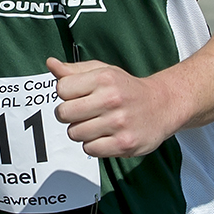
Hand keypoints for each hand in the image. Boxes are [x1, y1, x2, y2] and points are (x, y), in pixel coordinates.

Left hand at [48, 57, 181, 157]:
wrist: (162, 106)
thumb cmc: (126, 88)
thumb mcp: (103, 71)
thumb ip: (74, 70)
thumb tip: (51, 64)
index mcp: (104, 78)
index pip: (61, 89)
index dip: (66, 94)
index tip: (77, 95)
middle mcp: (111, 99)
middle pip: (64, 113)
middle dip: (68, 115)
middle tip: (83, 112)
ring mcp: (118, 123)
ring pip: (74, 133)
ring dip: (81, 131)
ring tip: (96, 124)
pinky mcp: (124, 144)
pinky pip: (89, 149)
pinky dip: (93, 145)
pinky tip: (105, 135)